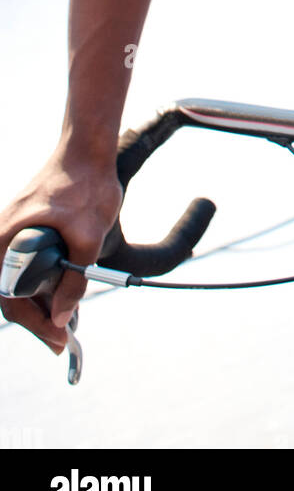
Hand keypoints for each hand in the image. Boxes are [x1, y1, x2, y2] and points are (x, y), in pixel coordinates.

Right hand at [0, 147, 122, 354]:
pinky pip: (25, 264)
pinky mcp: (24, 228)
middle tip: (63, 338)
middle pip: (10, 293)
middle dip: (37, 318)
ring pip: (18, 281)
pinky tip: (61, 294)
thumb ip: (74, 280)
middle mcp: (1, 238)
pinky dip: (41, 283)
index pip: (9, 299)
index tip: (58, 342)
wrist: (88, 148)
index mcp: (6, 241)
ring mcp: (11, 233)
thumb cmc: (86, 186)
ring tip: (66, 320)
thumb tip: (61, 317)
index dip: (34, 325)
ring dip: (39, 302)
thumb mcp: (88, 238)